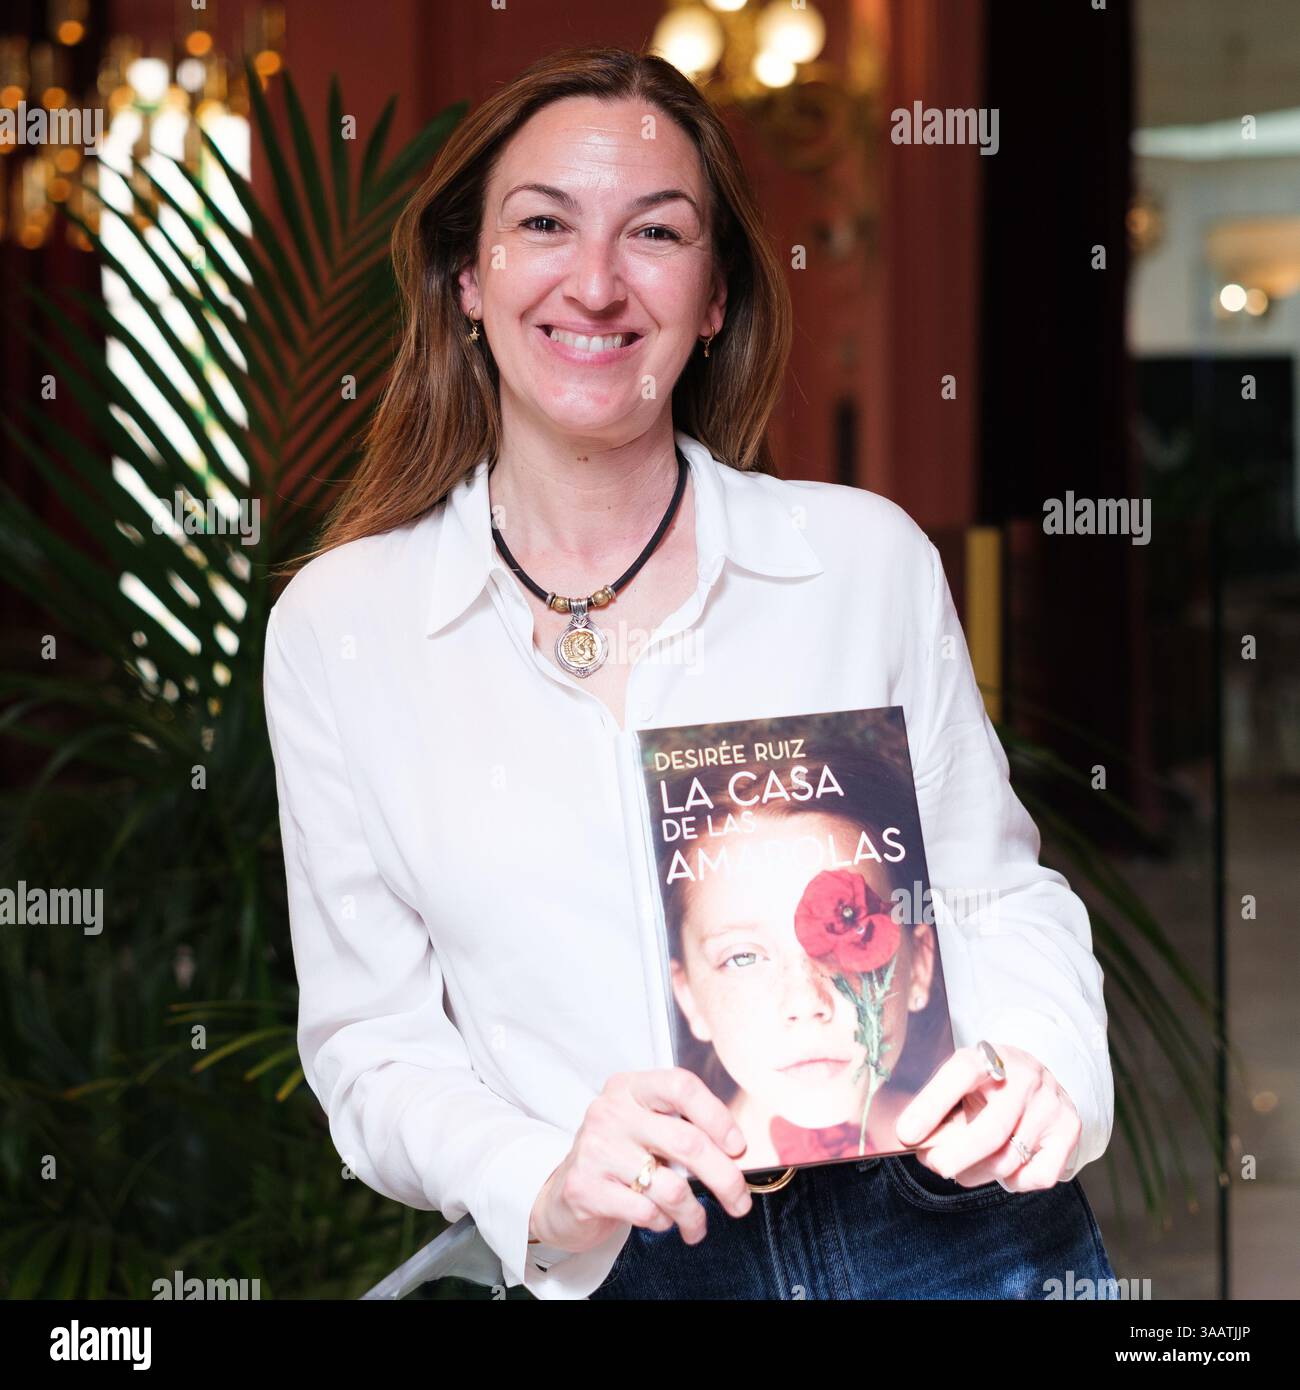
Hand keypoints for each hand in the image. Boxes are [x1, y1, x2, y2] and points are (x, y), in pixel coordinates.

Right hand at [528, 1068, 752, 1254]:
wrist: (562, 1194)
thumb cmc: (619, 1158)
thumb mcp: (645, 1129)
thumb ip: (682, 1128)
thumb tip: (738, 1154)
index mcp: (631, 1087)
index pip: (681, 1086)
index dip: (717, 1116)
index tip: (738, 1147)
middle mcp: (611, 1112)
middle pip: (686, 1142)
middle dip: (724, 1178)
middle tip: (739, 1202)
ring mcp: (596, 1149)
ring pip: (670, 1186)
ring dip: (694, 1214)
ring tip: (697, 1225)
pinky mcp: (585, 1188)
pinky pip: (645, 1211)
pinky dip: (664, 1222)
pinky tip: (662, 1221)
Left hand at [893, 1042, 1080, 1191]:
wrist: (1038, 1072)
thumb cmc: (988, 1082)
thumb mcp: (963, 1079)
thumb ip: (941, 1107)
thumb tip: (913, 1143)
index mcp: (989, 1056)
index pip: (959, 1075)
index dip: (930, 1106)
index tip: (906, 1135)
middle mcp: (1025, 1077)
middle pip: (990, 1131)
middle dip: (955, 1157)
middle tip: (934, 1165)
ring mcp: (1050, 1104)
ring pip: (1009, 1159)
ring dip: (976, 1173)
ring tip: (958, 1169)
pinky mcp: (1069, 1130)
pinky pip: (1037, 1175)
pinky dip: (1013, 1181)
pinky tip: (1000, 1169)